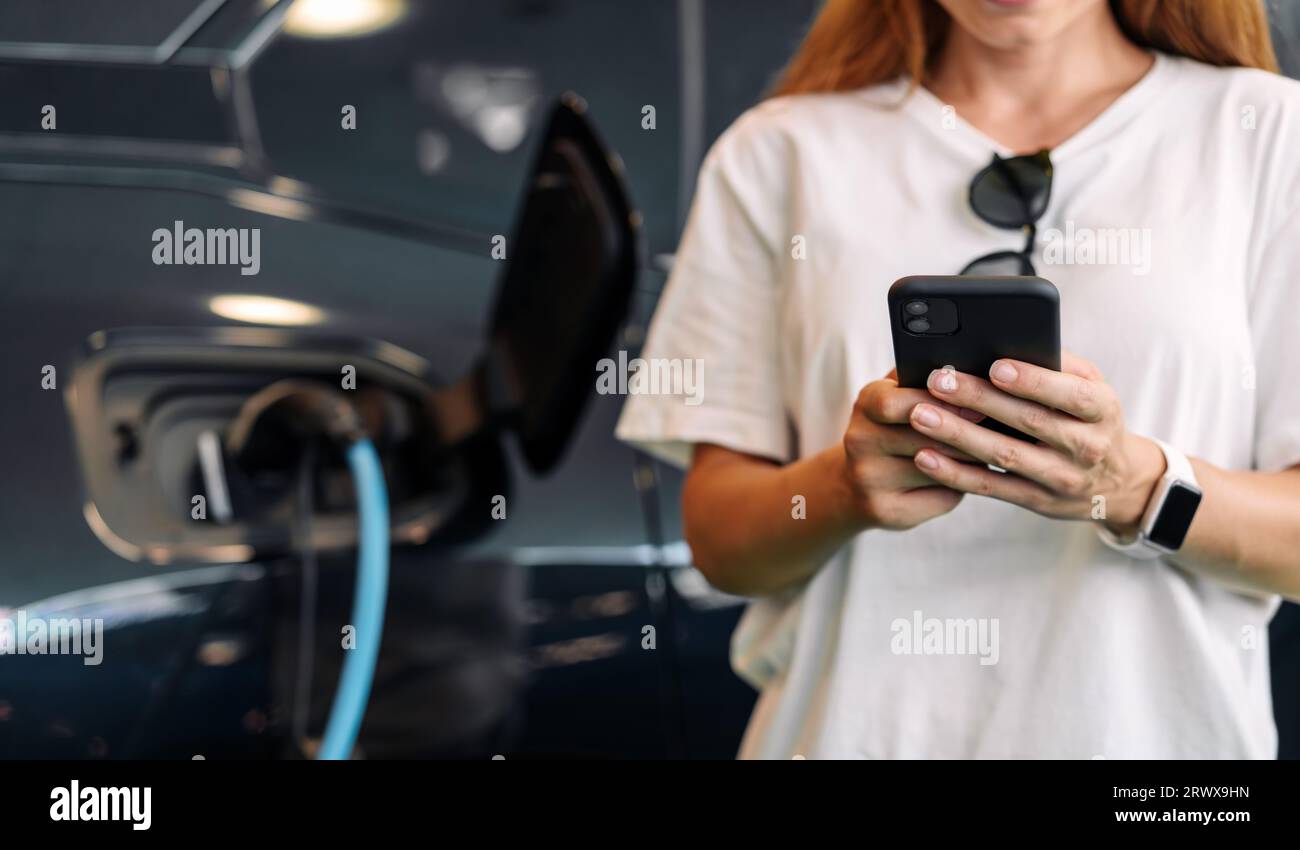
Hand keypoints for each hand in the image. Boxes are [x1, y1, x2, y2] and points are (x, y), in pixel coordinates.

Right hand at [841, 370, 983, 529]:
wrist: (857, 484)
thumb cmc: (895, 429)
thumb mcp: (900, 396)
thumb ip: (926, 381)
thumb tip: (973, 368)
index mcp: (865, 405)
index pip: (897, 402)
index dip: (940, 404)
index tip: (977, 406)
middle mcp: (860, 442)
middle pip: (923, 437)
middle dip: (964, 435)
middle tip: (1001, 432)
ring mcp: (869, 480)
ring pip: (937, 468)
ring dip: (970, 461)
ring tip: (994, 452)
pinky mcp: (886, 510)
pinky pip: (940, 498)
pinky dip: (961, 487)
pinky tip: (972, 479)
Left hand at [906, 353, 1165, 535]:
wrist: (1118, 483)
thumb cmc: (1091, 419)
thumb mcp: (1094, 388)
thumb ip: (1061, 365)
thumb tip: (1017, 339)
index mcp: (1102, 410)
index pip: (1072, 394)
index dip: (1033, 381)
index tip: (995, 365)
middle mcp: (1086, 447)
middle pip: (1029, 422)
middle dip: (980, 400)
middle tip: (939, 380)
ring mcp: (1061, 478)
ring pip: (1004, 456)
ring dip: (958, 436)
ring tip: (922, 415)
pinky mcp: (1036, 501)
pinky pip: (991, 487)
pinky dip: (955, 473)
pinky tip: (926, 456)